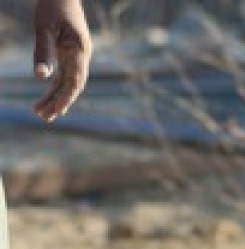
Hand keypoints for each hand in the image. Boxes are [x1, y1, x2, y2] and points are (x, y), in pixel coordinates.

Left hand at [32, 0, 91, 120]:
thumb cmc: (53, 7)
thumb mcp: (44, 28)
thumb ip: (43, 52)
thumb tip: (40, 78)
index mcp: (80, 51)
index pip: (75, 82)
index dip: (65, 99)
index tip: (53, 112)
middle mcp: (81, 57)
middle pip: (72, 86)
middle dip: (59, 103)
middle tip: (43, 118)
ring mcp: (76, 56)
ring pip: (67, 82)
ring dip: (55, 98)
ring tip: (40, 112)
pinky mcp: (69, 54)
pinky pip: (63, 75)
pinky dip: (55, 87)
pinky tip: (46, 97)